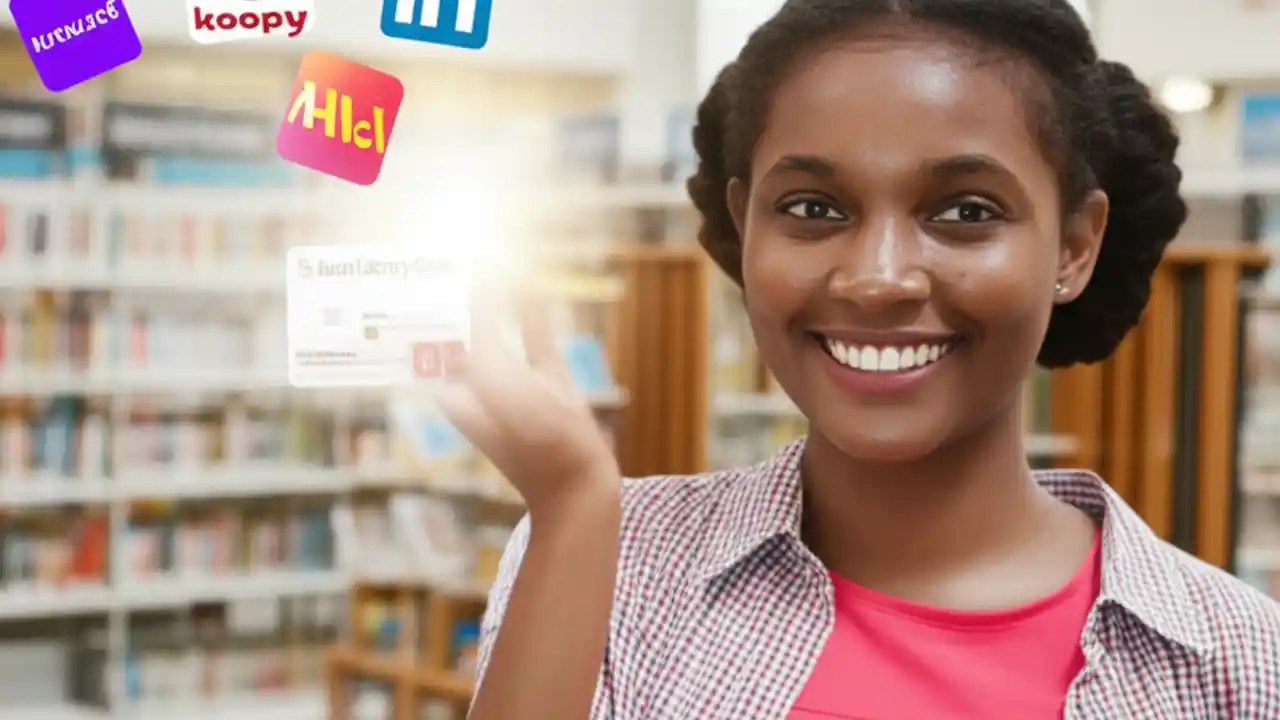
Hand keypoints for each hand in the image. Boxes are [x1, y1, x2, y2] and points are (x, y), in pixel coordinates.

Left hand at [433, 267, 619, 518]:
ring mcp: (514, 380)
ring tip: (490, 257)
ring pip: (497, 324)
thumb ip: (481, 326)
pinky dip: (530, 310)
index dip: (418, 297)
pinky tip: (530, 283)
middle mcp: (477, 381)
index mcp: (451, 384)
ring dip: (492, 292)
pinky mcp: (549, 383)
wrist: (577, 489)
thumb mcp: (496, 378)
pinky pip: (535, 336)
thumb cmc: (531, 440)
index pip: (426, 330)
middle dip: (451, 288)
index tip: (413, 260)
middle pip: (456, 323)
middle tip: (450, 246)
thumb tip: (475, 278)